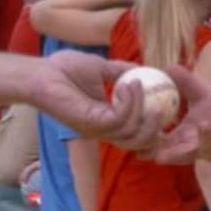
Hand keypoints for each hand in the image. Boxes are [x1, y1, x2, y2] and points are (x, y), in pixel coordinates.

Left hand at [28, 51, 152, 148]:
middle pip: (138, 143)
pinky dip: (129, 103)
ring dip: (142, 110)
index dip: (154, 128)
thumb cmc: (65, 70)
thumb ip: (122, 72)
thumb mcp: (102, 68)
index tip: (168, 109)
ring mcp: (96, 128)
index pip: (136, 134)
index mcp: (107, 119)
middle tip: (164, 108)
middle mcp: (103, 129)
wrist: (42, 71)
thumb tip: (144, 69)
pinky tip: (129, 85)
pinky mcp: (89, 123)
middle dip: (155, 129)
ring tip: (142, 87)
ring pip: (131, 134)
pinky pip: (118, 119)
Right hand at [143, 65, 210, 164]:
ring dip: (206, 141)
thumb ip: (184, 82)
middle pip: (184, 153)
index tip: (139, 150)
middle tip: (158, 155)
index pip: (166, 144)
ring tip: (202, 128)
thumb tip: (164, 66)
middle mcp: (201, 146)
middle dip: (173, 155)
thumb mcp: (202, 94)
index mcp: (188, 136)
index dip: (153, 147)